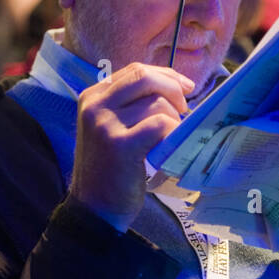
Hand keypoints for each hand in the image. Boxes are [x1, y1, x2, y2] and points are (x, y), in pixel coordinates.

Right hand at [69, 63, 193, 231]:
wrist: (94, 209)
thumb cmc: (111, 169)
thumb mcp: (111, 127)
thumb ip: (131, 104)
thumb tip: (174, 87)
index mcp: (92, 96)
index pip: (135, 70)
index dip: (165, 75)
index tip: (184, 87)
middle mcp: (95, 105)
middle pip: (144, 76)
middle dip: (173, 87)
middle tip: (185, 108)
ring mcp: (105, 123)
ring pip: (156, 102)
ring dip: (174, 118)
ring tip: (172, 137)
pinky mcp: (120, 144)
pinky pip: (159, 123)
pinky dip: (173, 132)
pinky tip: (172, 146)